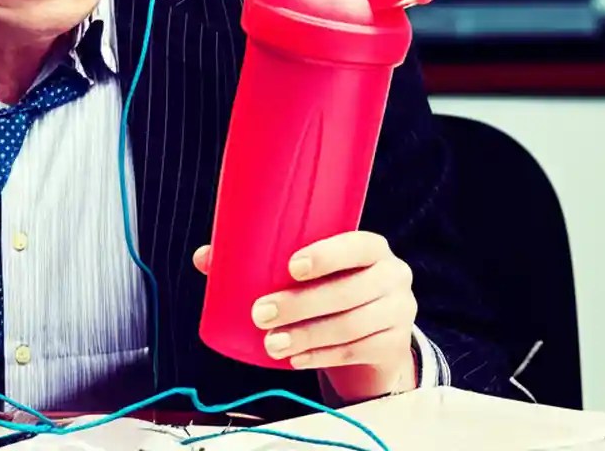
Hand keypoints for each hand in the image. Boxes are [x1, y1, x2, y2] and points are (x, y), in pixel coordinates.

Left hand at [193, 231, 418, 402]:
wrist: (373, 325)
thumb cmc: (330, 284)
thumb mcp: (307, 268)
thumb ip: (259, 258)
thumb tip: (205, 257)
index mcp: (370, 247)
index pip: (358, 245)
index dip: (328, 255)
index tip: (292, 267)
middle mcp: (392, 275)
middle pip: (350, 291)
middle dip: (301, 305)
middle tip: (261, 314)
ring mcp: (398, 311)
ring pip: (352, 326)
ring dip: (308, 336)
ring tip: (272, 344)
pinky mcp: (393, 344)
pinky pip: (357, 352)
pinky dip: (322, 356)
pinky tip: (297, 359)